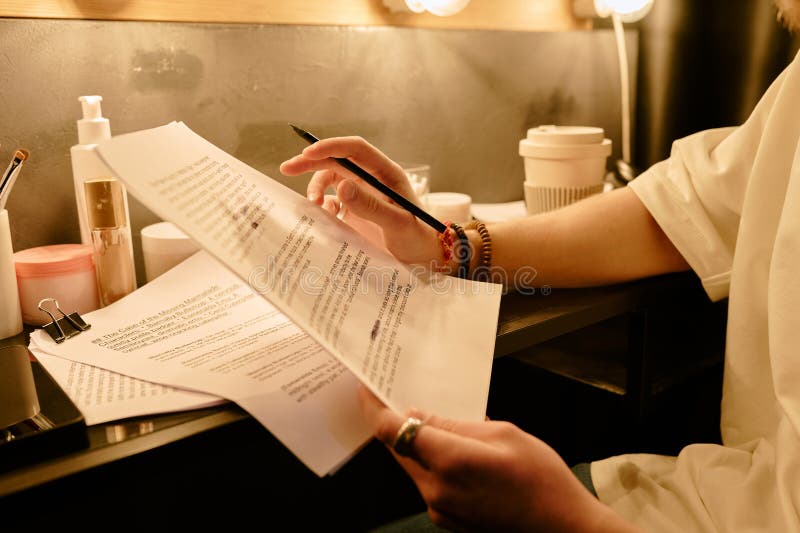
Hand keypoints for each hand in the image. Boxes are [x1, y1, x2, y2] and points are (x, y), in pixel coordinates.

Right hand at [280, 136, 441, 265]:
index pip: (355, 149)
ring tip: (313, 204)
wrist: (422, 258)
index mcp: (385, 173)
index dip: (331, 147)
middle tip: (287, 168)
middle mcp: (372, 179)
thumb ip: (370, 205)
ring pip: (331, 180)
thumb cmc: (417, 237)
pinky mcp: (355, 211)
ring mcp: (362, 195)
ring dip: (317, 187)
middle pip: (337, 161)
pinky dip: (323, 206)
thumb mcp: (397, 222)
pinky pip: (332, 201)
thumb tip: (341, 186)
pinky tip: (325, 216)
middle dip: (312, 161)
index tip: (308, 154)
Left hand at [358, 386, 640, 532]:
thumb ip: (455, 425)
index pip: (393, 431)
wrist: (563, 529)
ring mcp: (439, 509)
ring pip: (410, 466)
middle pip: (397, 449)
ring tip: (424, 416)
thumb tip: (416, 415)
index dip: (374, 407)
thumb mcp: (504, 434)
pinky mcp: (446, 519)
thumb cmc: (541, 478)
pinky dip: (427, 461)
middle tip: (392, 394)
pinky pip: (426, 482)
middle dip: (391, 421)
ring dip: (411, 442)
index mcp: (450, 462)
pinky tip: (444, 447)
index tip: (367, 387)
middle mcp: (436, 490)